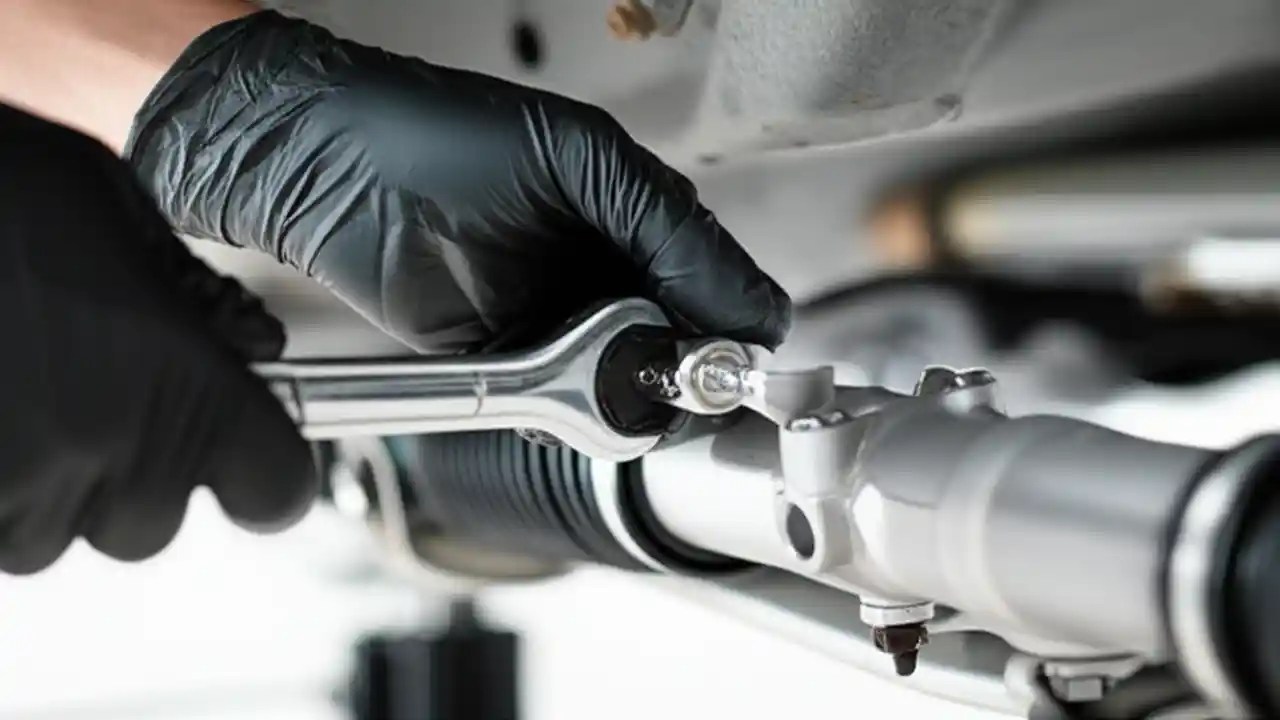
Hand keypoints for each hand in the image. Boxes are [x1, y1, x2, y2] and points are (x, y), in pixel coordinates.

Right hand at [0, 104, 315, 573]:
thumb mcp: (112, 205)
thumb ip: (192, 291)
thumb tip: (253, 342)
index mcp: (178, 376)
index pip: (275, 487)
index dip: (265, 477)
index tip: (251, 462)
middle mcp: (102, 444)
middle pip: (152, 523)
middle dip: (130, 472)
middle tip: (88, 393)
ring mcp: (10, 484)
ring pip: (51, 538)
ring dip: (41, 486)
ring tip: (13, 389)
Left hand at [124, 10, 791, 353]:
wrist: (322, 167)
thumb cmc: (436, 135)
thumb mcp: (579, 159)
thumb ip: (666, 226)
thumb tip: (738, 299)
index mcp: (631, 211)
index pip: (716, 279)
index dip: (734, 322)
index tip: (739, 359)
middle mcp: (599, 266)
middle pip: (678, 340)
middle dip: (686, 366)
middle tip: (679, 379)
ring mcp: (554, 314)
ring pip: (625, 381)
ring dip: (630, 395)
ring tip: (620, 385)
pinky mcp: (505, 356)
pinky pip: (560, 405)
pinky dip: (572, 415)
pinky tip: (570, 401)